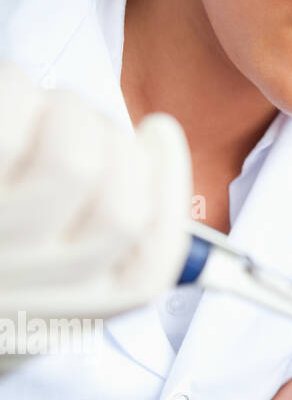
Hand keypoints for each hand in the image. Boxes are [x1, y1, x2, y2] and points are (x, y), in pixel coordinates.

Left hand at [0, 65, 192, 318]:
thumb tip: (154, 149)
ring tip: (31, 107)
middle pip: (117, 207)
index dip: (168, 180)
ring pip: (71, 159)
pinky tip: (7, 97)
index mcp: (64, 311)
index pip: (151, 261)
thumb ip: (110, 234)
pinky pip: (12, 115)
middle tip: (77, 120)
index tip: (157, 131)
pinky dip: (15, 89)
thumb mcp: (47, 274)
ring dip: (61, 109)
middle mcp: (24, 286)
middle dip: (111, 140)